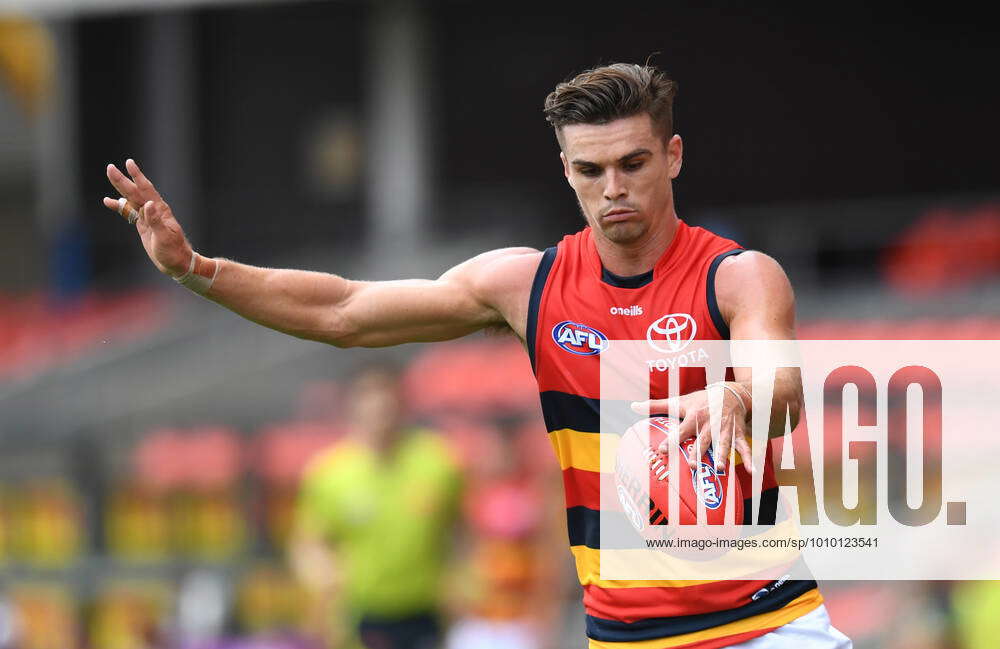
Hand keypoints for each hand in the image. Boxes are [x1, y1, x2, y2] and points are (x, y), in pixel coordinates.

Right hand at [102, 158, 192, 276]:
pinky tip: (109, 201)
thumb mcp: (164, 237)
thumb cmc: (174, 251)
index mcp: (160, 211)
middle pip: (135, 192)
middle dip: (123, 180)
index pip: (146, 190)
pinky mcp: (143, 226)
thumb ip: (155, 221)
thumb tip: (148, 204)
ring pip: (131, 199)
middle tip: (110, 167)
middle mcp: (154, 211)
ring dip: (120, 188)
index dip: (137, 176)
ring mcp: (148, 217)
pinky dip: (119, 206)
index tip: (129, 163)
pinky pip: (129, 212)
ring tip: (110, 175)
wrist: (177, 263)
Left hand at [631, 382, 752, 471]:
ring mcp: (725, 430)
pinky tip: (753, 472)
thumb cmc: (701, 400)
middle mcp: (709, 424)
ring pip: (723, 444)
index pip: (681, 430)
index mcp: (694, 417)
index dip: (672, 440)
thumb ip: (656, 406)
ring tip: (721, 468)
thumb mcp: (680, 401)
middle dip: (698, 451)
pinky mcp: (737, 434)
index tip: (663, 450)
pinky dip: (750, 459)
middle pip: (703, 439)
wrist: (731, 394)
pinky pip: (744, 447)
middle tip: (692, 465)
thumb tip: (632, 406)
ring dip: (723, 456)